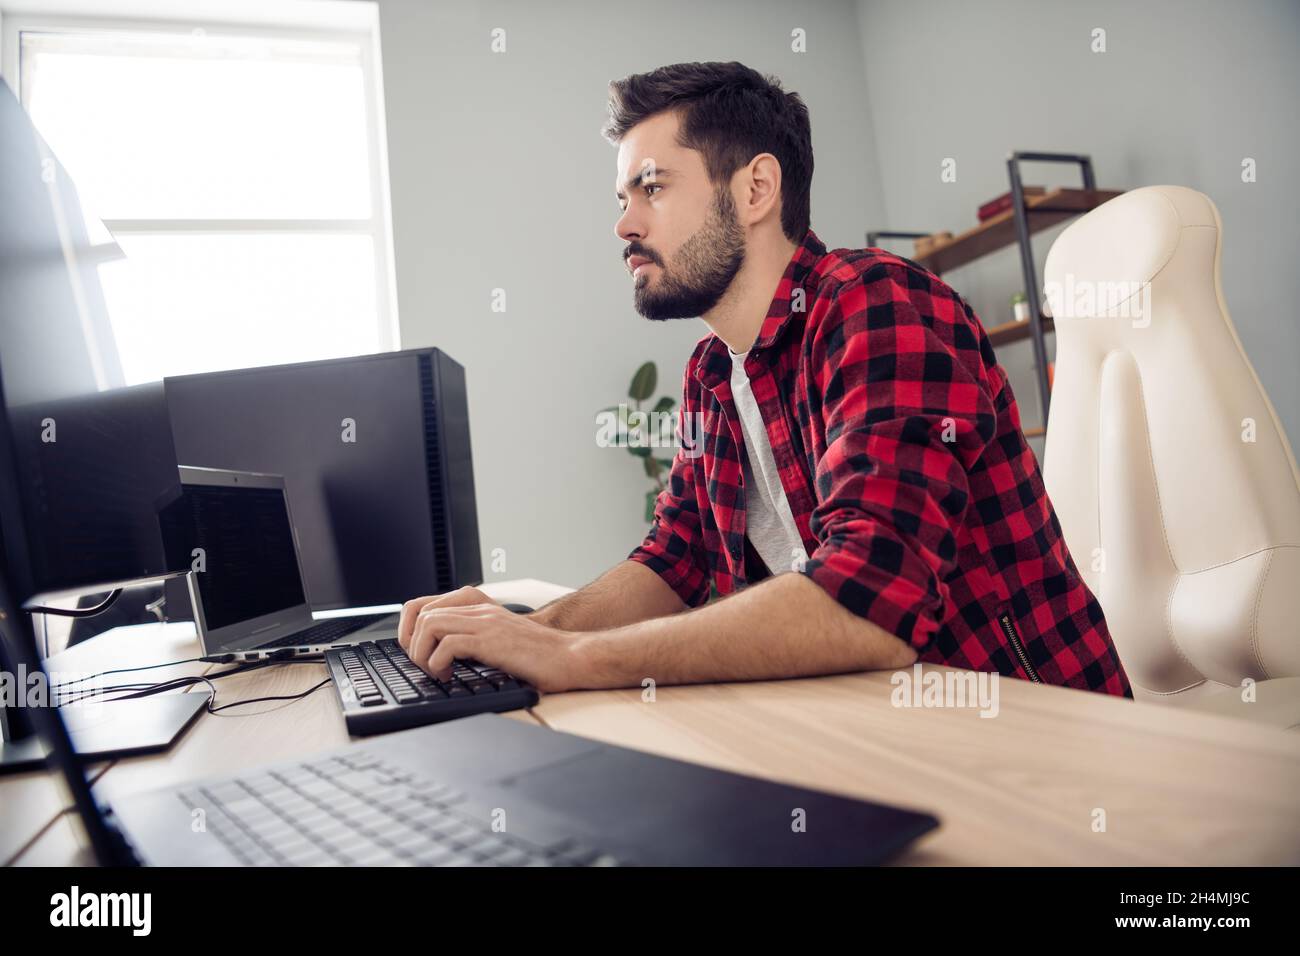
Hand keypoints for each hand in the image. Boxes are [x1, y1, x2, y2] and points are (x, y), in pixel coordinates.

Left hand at [399, 595, 588, 693]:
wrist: (570, 657)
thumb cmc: (539, 655)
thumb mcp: (500, 640)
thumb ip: (475, 638)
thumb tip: (443, 654)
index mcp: (480, 608)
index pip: (425, 605)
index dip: (411, 631)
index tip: (419, 654)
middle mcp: (480, 610)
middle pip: (422, 614)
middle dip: (413, 644)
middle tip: (426, 666)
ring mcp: (486, 623)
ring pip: (430, 625)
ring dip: (423, 653)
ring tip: (436, 672)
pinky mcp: (491, 641)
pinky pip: (448, 644)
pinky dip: (438, 663)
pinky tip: (450, 676)